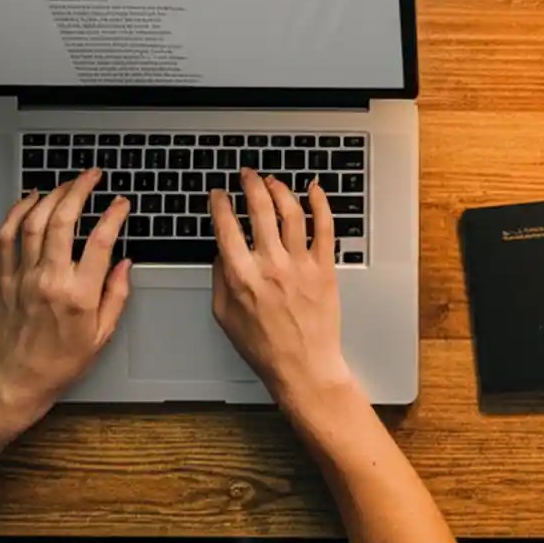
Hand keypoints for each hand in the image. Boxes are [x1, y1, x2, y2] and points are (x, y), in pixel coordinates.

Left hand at [0, 168, 132, 431]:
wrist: (17, 379)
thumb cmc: (62, 362)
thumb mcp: (103, 334)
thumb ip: (116, 294)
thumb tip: (125, 263)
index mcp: (79, 295)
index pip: (100, 242)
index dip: (114, 215)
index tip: (122, 203)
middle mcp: (50, 280)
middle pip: (63, 221)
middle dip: (80, 190)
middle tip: (93, 175)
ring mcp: (24, 276)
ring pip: (34, 222)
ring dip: (52, 195)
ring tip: (68, 183)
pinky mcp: (6, 277)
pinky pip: (7, 236)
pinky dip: (17, 212)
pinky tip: (30, 199)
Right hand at [210, 169, 353, 409]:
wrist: (303, 367)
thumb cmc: (264, 347)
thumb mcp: (225, 316)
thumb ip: (220, 279)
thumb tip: (220, 251)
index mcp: (242, 276)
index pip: (226, 227)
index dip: (220, 204)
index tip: (218, 194)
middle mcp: (271, 265)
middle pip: (259, 209)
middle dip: (249, 184)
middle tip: (246, 175)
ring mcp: (300, 265)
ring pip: (291, 212)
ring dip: (280, 189)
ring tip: (272, 180)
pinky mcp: (324, 269)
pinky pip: (325, 228)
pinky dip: (320, 204)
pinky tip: (314, 190)